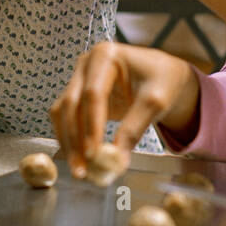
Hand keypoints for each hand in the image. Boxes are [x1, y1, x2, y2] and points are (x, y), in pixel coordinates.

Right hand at [48, 41, 198, 176]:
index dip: (92, 126)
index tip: (95, 155)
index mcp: (106, 55)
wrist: (162, 77)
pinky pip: (65, 118)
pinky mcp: (77, 94)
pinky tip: (78, 159)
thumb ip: (134, 128)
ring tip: (80, 170)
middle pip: (72, 104)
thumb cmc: (163, 81)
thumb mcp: (155, 102)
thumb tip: (116, 161)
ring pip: (62, 113)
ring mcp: (79, 78)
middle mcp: (86, 64)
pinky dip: (69, 138)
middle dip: (75, 139)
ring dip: (68, 142)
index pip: (94, 94)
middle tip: (82, 170)